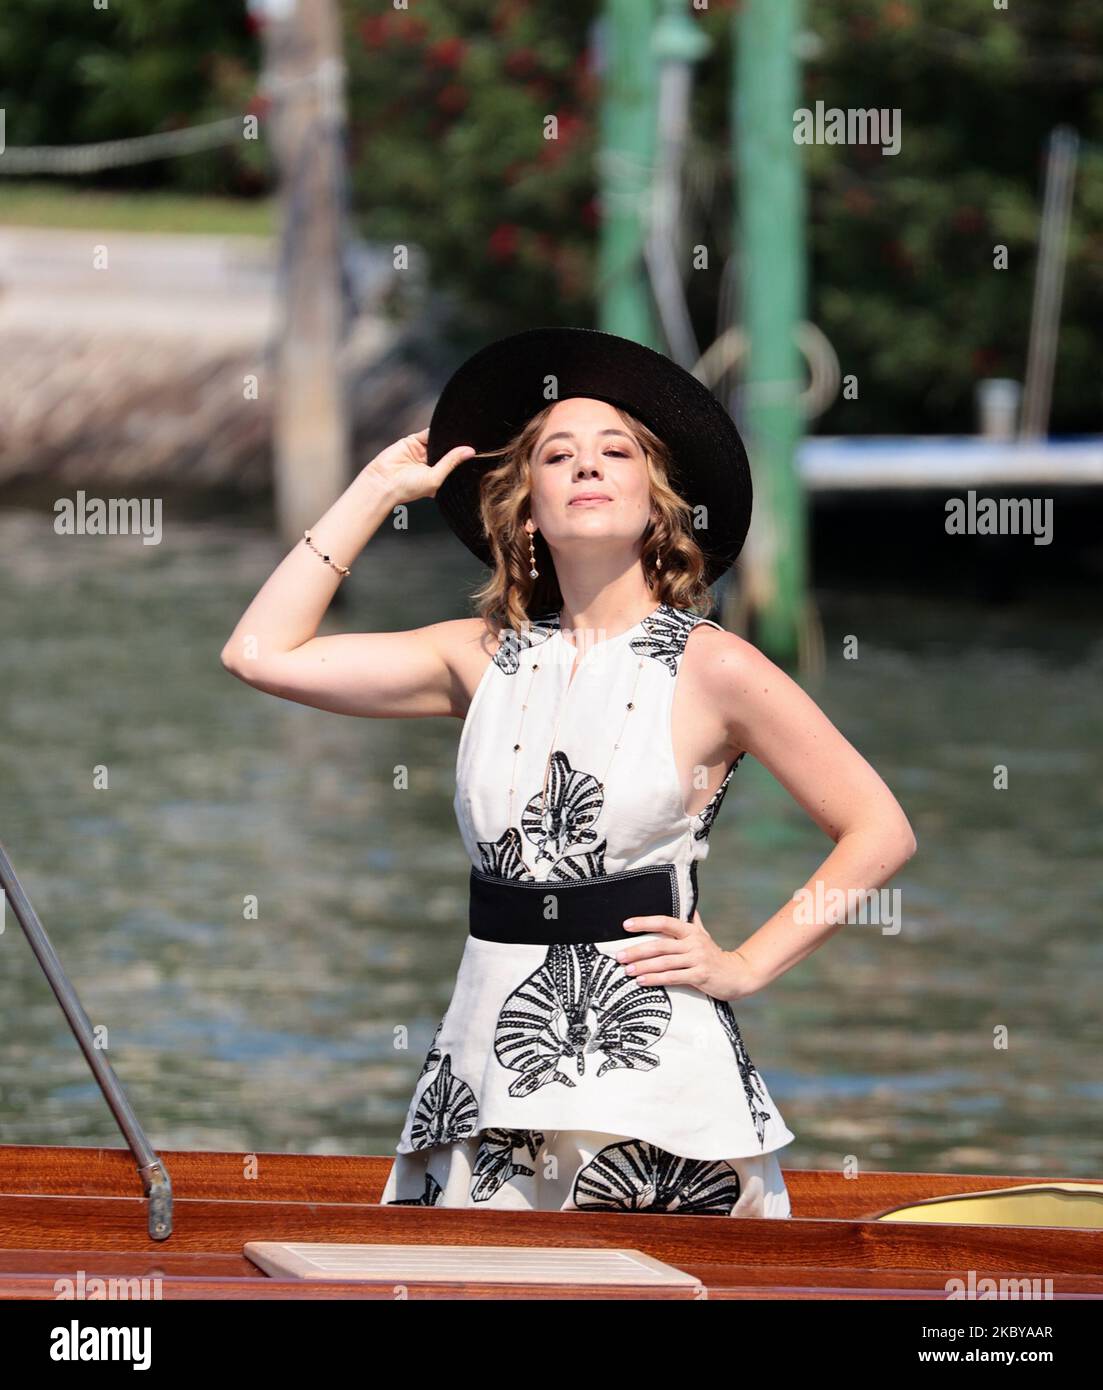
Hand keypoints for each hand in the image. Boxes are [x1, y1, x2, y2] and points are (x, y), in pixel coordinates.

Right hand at [359, 428, 475, 504]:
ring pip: (439, 440)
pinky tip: (446, 428)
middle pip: (448, 450)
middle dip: (457, 445)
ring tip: (462, 431)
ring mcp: (421, 452)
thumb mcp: (435, 477)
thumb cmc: (408, 488)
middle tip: (474, 437)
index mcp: (438, 476)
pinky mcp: (412, 442)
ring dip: (447, 437)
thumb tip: (470, 451)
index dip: (464, 458)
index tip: (480, 451)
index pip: (454, 464)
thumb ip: (451, 462)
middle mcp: (431, 464)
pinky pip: (428, 433)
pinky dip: (436, 430)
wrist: (382, 483)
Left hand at [613, 909, 760, 1002]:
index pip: (665, 922)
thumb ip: (692, 921)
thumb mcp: (703, 935)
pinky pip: (673, 977)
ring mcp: (697, 959)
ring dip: (643, 967)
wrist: (738, 974)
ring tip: (627, 970)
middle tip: (619, 956)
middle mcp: (694, 943)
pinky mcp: (700, 976)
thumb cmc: (714, 955)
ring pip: (664, 962)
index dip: (645, 922)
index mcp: (691, 931)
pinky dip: (655, 980)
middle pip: (660, 945)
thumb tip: (685, 904)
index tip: (626, 924)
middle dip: (637, 950)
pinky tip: (642, 982)